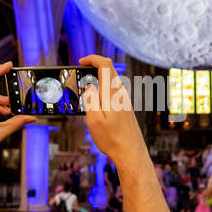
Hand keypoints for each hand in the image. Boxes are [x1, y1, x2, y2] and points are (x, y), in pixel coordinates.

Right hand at [79, 55, 146, 170]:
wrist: (130, 152)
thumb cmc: (112, 139)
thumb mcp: (94, 121)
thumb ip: (91, 100)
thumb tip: (89, 86)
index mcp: (112, 94)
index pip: (105, 65)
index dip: (93, 58)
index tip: (81, 61)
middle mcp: (120, 94)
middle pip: (109, 70)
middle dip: (94, 66)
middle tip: (80, 71)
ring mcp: (124, 100)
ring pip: (111, 80)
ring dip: (98, 77)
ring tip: (85, 86)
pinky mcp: (125, 107)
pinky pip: (113, 90)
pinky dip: (103, 87)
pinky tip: (95, 99)